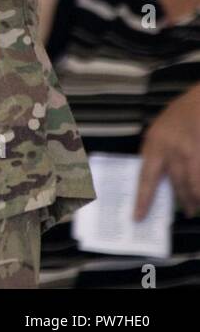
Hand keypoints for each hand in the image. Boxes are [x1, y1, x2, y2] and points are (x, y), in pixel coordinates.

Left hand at [135, 85, 199, 219]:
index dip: (143, 199)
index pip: (146, 177)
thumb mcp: (160, 131)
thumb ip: (159, 154)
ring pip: (192, 184)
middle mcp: (171, 149)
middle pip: (175, 184)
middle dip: (182, 200)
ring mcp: (191, 151)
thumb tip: (159, 182)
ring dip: (195, 198)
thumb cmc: (180, 115)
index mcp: (154, 143)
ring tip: (196, 207)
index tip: (137, 217)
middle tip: (187, 212)